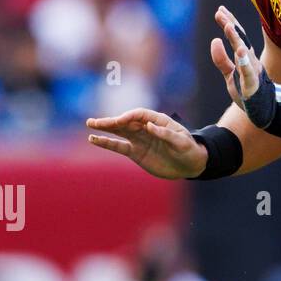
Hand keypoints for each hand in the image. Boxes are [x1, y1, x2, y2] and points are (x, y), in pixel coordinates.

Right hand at [86, 109, 207, 178]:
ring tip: (90, 124)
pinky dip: (107, 143)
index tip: (120, 120)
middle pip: (125, 122)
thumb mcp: (181, 142)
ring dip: (105, 128)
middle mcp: (145, 128)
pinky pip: (119, 146)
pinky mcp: (135, 152)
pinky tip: (95, 140)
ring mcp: (139, 140)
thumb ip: (166, 134)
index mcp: (158, 121)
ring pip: (119, 132)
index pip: (139, 115)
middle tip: (94, 121)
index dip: (129, 117)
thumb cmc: (189, 150)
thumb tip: (149, 126)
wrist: (190, 165)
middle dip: (111, 122)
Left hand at [211, 5, 262, 110]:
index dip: (229, 23)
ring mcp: (252, 71)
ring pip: (244, 52)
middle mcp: (250, 60)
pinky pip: (248, 71)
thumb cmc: (247, 91)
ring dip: (236, 39)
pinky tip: (240, 51)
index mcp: (244, 57)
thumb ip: (221, 59)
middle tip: (220, 12)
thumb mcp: (229, 74)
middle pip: (240, 39)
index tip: (220, 10)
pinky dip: (245, 62)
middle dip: (231, 25)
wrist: (262, 111)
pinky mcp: (252, 83)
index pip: (237, 36)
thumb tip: (214, 40)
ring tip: (228, 26)